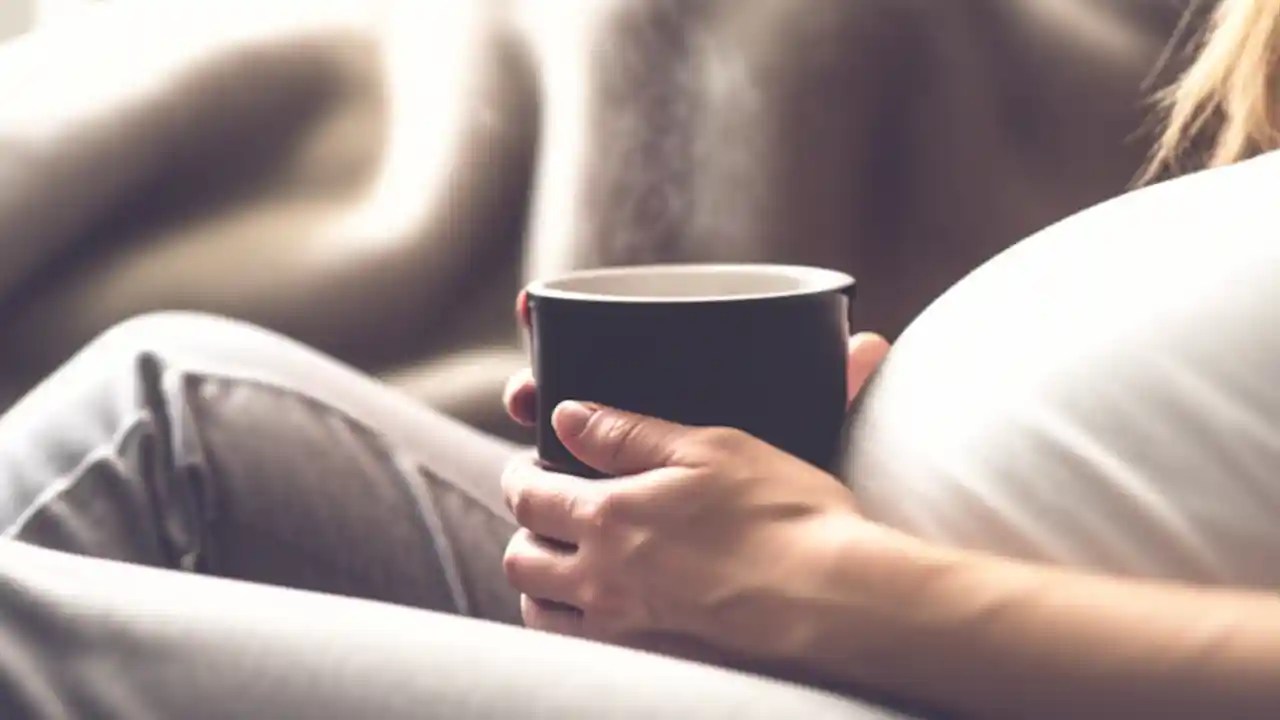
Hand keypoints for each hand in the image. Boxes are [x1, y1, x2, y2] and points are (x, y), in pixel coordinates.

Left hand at [500, 316, 890, 665]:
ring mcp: (618, 630)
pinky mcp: (645, 665)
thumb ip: (629, 432)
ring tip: (568, 562)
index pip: (528, 494)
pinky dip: (568, 624)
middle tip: (551, 511)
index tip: (535, 467)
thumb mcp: (712, 448)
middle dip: (527, 527)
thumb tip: (568, 417)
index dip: (523, 476)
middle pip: (520, 555)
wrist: (834, 602)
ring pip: (538, 608)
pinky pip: (572, 648)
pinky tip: (597, 609)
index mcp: (610, 514)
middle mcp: (600, 577)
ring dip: (541, 580)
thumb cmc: (786, 516)